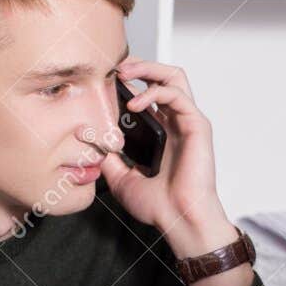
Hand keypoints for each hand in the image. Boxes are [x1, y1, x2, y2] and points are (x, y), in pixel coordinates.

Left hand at [101, 58, 232, 255]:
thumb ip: (108, 158)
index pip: (150, 93)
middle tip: (116, 68)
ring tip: (125, 73)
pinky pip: (176, 95)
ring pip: (174, 77)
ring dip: (148, 68)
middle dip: (140, 65)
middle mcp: (177, 123)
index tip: (108, 80)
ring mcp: (188, 122)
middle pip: (163, 77)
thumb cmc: (161, 206)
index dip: (132, 81)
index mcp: (163, 132)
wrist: (179, 220)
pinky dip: (154, 91)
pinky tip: (135, 103)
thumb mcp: (121, 178)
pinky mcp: (197, 125)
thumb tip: (87, 140)